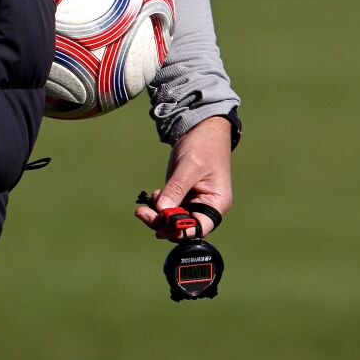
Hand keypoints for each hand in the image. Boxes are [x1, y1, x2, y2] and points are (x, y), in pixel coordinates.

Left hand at [134, 115, 233, 239]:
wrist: (201, 128)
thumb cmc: (204, 145)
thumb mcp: (189, 166)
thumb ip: (176, 189)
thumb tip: (161, 210)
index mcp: (216, 203)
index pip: (199, 227)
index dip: (180, 231)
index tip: (160, 228)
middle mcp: (206, 206)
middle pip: (184, 225)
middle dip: (163, 222)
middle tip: (143, 213)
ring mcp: (194, 201)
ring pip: (174, 218)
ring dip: (158, 215)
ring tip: (144, 207)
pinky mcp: (183, 194)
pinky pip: (170, 206)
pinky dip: (159, 205)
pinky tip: (154, 194)